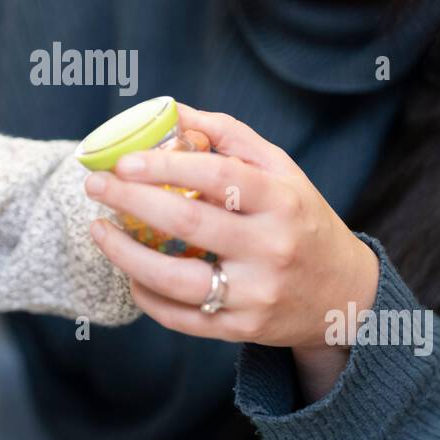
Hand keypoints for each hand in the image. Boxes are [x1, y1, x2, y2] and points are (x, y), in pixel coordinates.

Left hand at [84, 103, 379, 352]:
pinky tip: (129, 271)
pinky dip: (146, 294)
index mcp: (282, 200)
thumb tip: (170, 111)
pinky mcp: (242, 328)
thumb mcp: (281, 170)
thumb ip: (229, 136)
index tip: (123, 161)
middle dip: (131, 201)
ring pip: (176, 279)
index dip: (165, 166)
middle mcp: (272, 247)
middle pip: (189, 223)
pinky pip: (180, 318)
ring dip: (126, 254)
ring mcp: (256, 293)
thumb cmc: (301, 218)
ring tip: (98, 230)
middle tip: (96, 185)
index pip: (218, 176)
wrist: (343, 294)